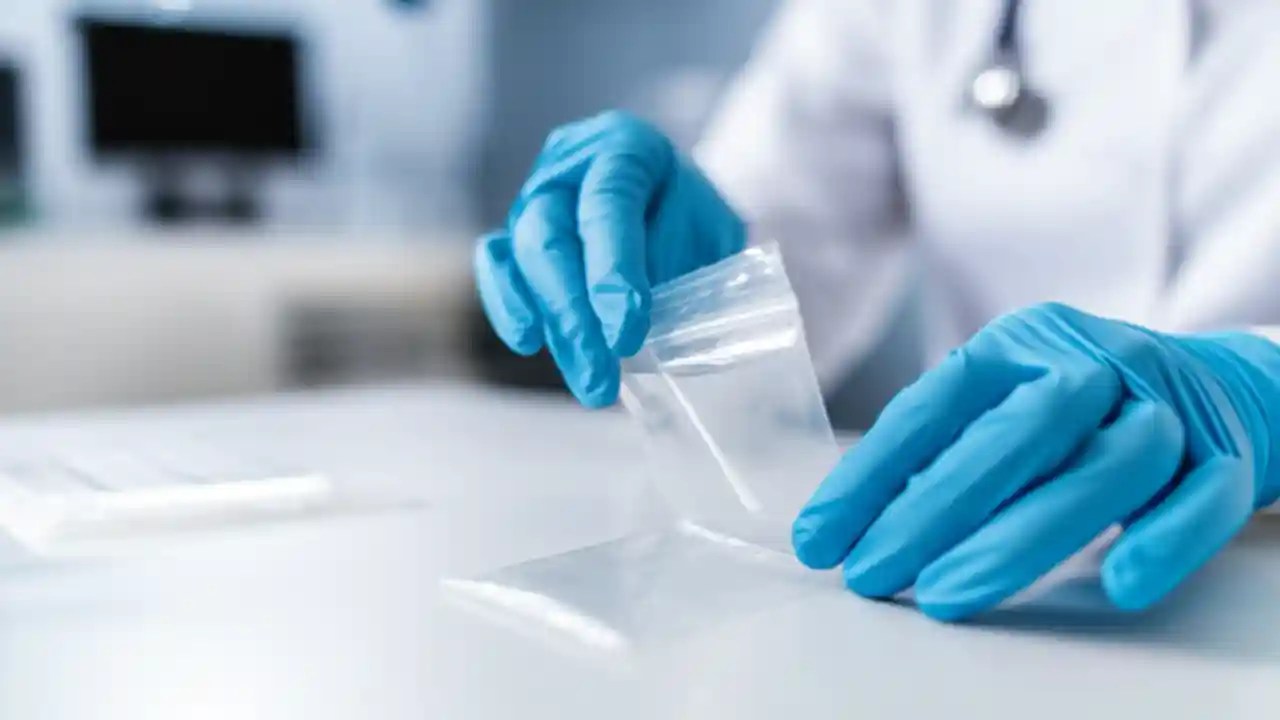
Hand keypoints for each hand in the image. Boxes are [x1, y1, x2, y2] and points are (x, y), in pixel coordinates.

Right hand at [474, 110, 745, 406]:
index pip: (608, 203)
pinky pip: (498, 264)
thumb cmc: (692, 217)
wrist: (673, 201)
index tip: (627, 335)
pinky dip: (508, 305)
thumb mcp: (712, 233)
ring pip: (523, 256)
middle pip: (551, 233)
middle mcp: (568, 164)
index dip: (613, 271)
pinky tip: (529, 342)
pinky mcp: (514, 231)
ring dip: (555, 328)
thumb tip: (652, 327)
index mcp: (625, 146)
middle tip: (600, 381)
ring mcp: (534, 195)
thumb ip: (684, 265)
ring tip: (587, 383)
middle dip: (575, 317)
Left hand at [792, 302, 1279, 619]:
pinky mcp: (1224, 455)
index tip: (820, 538)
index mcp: (1019, 344)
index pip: (936, 403)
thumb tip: (853, 525)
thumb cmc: (1078, 407)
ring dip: (1023, 536)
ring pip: (1106, 466)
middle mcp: (1093, 362)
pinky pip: (1204, 496)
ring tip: (947, 595)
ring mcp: (1165, 405)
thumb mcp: (1006, 400)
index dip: (872, 473)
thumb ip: (946, 450)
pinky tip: (1117, 584)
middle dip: (935, 508)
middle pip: (1018, 433)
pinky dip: (1164, 539)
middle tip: (874, 575)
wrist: (1214, 383)